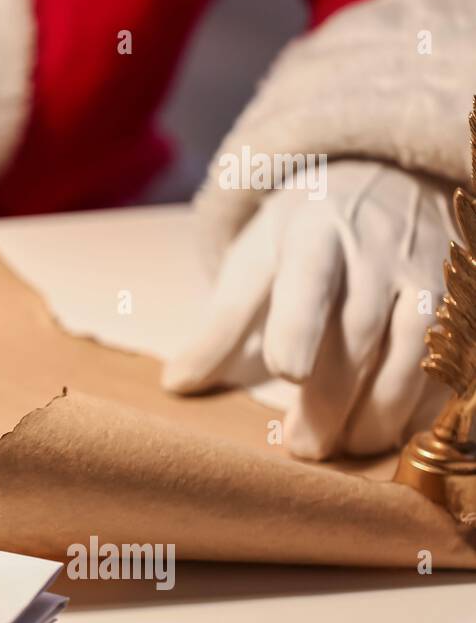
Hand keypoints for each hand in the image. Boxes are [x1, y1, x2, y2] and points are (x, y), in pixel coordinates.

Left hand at [163, 161, 452, 458]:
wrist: (388, 174)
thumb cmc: (305, 230)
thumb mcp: (255, 259)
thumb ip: (221, 323)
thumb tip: (176, 386)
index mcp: (313, 232)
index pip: (308, 280)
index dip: (300, 326)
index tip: (288, 373)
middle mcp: (377, 248)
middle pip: (358, 332)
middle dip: (332, 397)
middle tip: (304, 448)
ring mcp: (427, 272)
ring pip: (413, 350)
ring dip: (382, 409)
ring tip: (348, 448)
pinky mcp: (461, 298)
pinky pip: (451, 358)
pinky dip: (427, 402)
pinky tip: (396, 434)